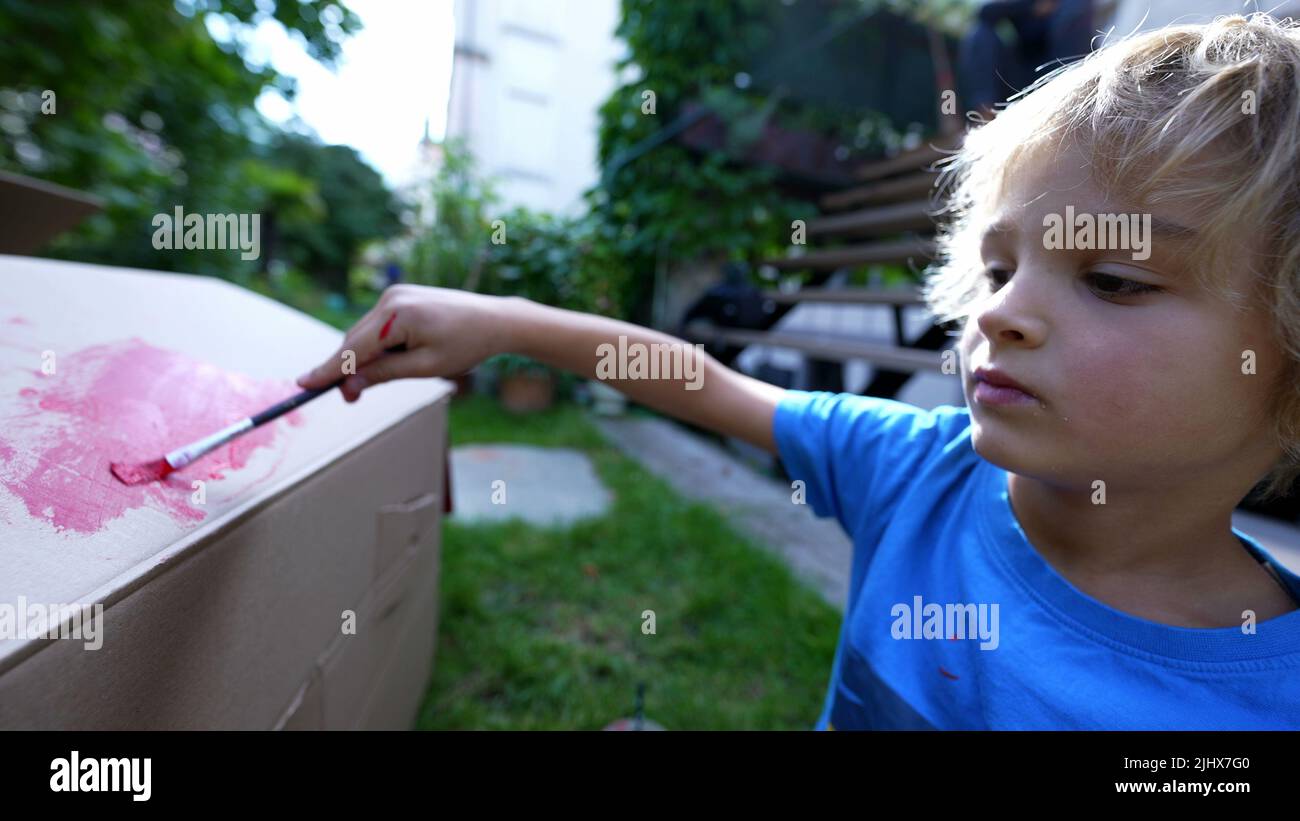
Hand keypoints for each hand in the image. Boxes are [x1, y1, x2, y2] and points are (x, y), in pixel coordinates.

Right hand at [295, 285, 513, 401]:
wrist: (495, 320)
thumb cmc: (466, 345)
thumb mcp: (425, 368)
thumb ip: (384, 375)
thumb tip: (348, 385)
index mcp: (398, 315)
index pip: (353, 349)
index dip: (328, 370)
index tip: (304, 385)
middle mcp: (391, 299)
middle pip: (354, 341)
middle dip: (348, 370)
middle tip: (351, 399)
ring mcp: (395, 295)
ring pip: (364, 335)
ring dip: (364, 358)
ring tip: (380, 379)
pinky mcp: (401, 297)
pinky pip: (377, 326)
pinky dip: (377, 345)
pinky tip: (394, 359)